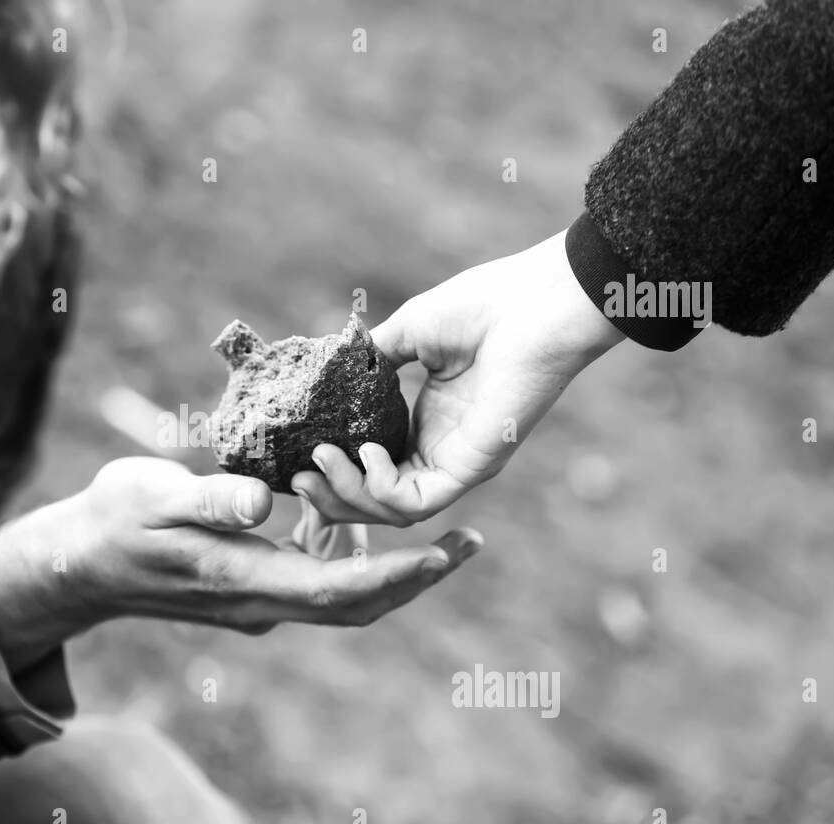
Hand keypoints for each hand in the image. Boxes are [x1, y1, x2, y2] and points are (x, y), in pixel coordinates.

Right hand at [0, 458, 481, 671]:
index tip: (446, 553)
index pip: (336, 588)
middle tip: (471, 543)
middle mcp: (259, 602)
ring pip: (341, 596)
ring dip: (388, 566)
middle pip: (356, 602)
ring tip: (426, 527)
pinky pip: (316, 580)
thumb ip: (209, 499)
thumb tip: (264, 502)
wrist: (80, 565)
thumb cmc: (113, 522)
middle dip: (416, 577)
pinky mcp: (252, 588)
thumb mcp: (152, 497)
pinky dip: (350, 556)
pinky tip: (352, 514)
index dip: (396, 574)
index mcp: (242, 578)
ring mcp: (257, 601)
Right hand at [292, 230, 626, 524]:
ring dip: (348, 494)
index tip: (295, 453)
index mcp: (428, 423)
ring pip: (391, 511)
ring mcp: (457, 464)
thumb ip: (370, 361)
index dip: (333, 469)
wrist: (537, 302)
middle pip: (375, 501)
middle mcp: (441, 451)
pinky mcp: (472, 469)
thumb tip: (326, 372)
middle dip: (331, 496)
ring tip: (322, 459)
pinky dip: (381, 488)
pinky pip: (417, 502)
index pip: (372, 468)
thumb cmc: (485, 307)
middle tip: (298, 477)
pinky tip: (363, 455)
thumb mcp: (409, 332)